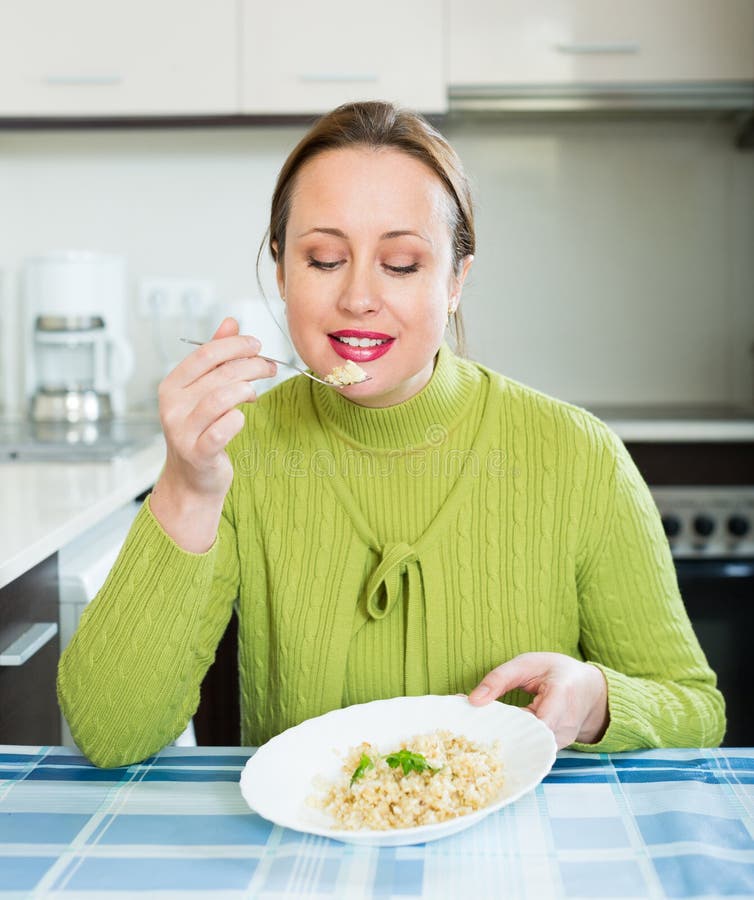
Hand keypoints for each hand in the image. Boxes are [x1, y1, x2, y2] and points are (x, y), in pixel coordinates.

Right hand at [150, 317, 275, 550]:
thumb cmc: (200, 430)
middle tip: (269, 366)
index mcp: (171, 386)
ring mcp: (182, 431)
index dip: (234, 345)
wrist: (191, 480)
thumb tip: (230, 322)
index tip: (257, 344)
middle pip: (218, 374)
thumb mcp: (202, 391)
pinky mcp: (197, 453)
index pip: (204, 354)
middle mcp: (172, 406)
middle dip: (250, 365)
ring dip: (246, 389)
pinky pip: (222, 429)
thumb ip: (215, 358)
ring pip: (220, 398)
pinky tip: (244, 417)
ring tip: (257, 391)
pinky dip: (238, 420)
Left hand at [468, 652, 608, 748]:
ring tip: (477, 730)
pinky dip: (512, 742)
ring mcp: (562, 741)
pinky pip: (531, 748)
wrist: (591, 690)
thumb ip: (500, 678)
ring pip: (527, 747)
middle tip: (468, 728)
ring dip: (502, 739)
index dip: (509, 724)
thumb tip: (472, 700)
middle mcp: (564, 724)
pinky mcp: (556, 749)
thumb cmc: (558, 672)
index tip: (482, 722)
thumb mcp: (528, 663)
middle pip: (527, 738)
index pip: (537, 720)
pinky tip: (494, 735)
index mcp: (562, 696)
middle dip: (498, 734)